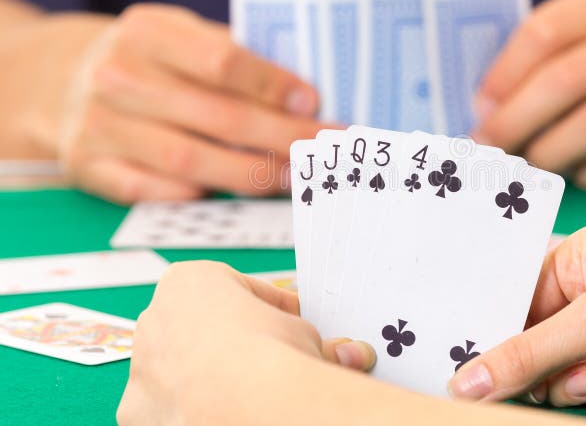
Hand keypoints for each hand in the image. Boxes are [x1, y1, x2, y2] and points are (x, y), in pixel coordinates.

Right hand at [57, 3, 329, 202]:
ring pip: (191, 161)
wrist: (63, 80)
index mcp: (147, 32)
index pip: (223, 62)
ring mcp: (98, 125)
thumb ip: (232, 54)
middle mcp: (117, 76)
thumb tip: (302, 97)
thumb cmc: (149, 60)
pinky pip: (155, 192)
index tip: (314, 102)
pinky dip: (199, 195)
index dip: (274, 86)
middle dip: (280, 137)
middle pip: (218, 117)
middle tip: (318, 149)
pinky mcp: (88, 167)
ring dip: (251, 174)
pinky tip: (231, 192)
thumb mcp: (181, 35)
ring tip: (290, 176)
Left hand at [117, 261, 375, 425]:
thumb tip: (338, 352)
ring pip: (178, 371)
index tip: (290, 322)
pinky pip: (169, 410)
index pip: (234, 289)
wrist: (252, 402)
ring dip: (211, 377)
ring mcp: (141, 369)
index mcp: (188, 282)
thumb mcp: (302, 329)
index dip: (269, 306)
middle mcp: (153, 320)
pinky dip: (194, 412)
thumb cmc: (274, 352)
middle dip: (233, 342)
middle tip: (273, 358)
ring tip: (252, 391)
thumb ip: (302, 334)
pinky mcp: (137, 415)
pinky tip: (227, 413)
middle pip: (199, 328)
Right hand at [448, 220, 585, 407]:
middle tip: (528, 379)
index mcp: (581, 255)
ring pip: (561, 367)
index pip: (516, 289)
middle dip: (536, 360)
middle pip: (534, 334)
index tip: (465, 353)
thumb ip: (525, 355)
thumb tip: (466, 381)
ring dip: (577, 379)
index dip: (492, 321)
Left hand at [473, 0, 585, 189]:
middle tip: (485, 145)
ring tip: (523, 162)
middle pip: (565, 81)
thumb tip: (478, 109)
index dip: (503, 74)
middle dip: (514, 120)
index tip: (478, 106)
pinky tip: (572, 172)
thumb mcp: (577, 38)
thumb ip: (531, 59)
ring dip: (545, 152)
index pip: (544, 32)